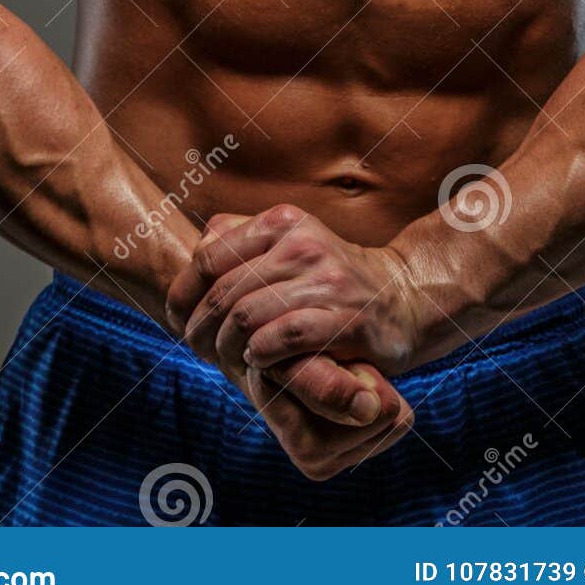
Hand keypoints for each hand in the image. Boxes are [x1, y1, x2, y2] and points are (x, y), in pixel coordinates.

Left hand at [167, 204, 424, 378]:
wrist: (404, 298)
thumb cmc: (333, 277)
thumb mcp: (292, 242)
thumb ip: (244, 237)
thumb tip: (197, 247)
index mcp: (282, 221)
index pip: (208, 256)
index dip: (184, 293)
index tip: (180, 320)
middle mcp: (302, 243)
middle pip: (223, 293)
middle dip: (202, 330)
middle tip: (201, 352)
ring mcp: (324, 279)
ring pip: (246, 316)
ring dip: (227, 348)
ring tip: (229, 361)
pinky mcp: (343, 318)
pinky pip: (280, 339)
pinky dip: (259, 356)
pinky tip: (260, 363)